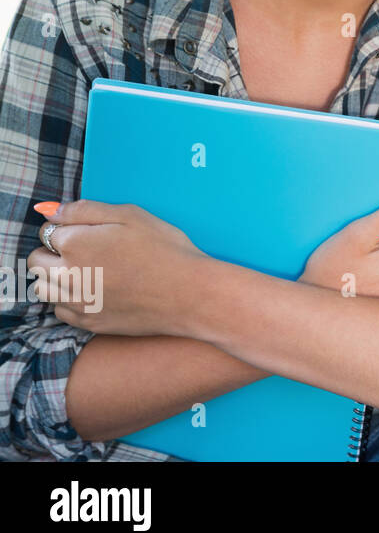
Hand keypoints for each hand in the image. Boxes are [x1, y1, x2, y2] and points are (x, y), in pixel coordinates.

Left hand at [27, 200, 207, 336]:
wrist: (188, 294)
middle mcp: (67, 274)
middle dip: (53, 252)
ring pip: (42, 287)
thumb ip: (84, 210)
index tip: (90, 232)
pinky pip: (59, 310)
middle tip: (86, 250)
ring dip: (55, 277)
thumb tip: (48, 210)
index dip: (69, 228)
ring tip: (86, 271)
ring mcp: (76, 302)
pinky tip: (92, 292)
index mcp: (75, 243)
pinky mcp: (87, 322)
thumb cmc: (165, 249)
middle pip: (36, 261)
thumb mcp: (130, 215)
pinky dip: (67, 300)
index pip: (48, 232)